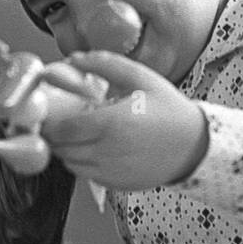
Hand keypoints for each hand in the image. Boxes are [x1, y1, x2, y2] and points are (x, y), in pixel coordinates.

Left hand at [39, 51, 208, 190]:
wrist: (195, 145)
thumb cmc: (168, 110)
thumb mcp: (140, 78)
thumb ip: (105, 64)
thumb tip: (74, 59)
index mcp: (110, 123)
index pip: (62, 129)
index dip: (49, 122)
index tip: (47, 113)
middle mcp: (107, 151)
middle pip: (60, 148)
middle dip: (55, 136)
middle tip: (59, 122)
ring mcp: (110, 171)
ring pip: (69, 164)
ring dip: (67, 150)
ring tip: (78, 134)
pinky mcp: (115, 184)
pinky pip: (86, 175)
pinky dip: (82, 163)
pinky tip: (95, 148)